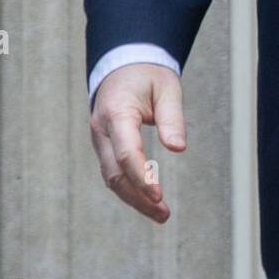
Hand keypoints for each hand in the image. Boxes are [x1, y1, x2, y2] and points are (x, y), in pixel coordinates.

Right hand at [90, 64, 184, 222]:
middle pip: (115, 173)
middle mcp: (102, 129)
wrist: (124, 64)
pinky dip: (129, 189)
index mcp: (116, 112)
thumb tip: (178, 148)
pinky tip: (148, 200)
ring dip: (134, 198)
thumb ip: (171, 117)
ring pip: (111, 178)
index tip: (159, 195)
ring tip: (161, 214)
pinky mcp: (104, 146)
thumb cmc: (148, 74)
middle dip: (138, 197)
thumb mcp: (167, 87)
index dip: (142, 176)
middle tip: (164, 213)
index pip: (125, 152)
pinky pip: (113, 172)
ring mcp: (100, 140)